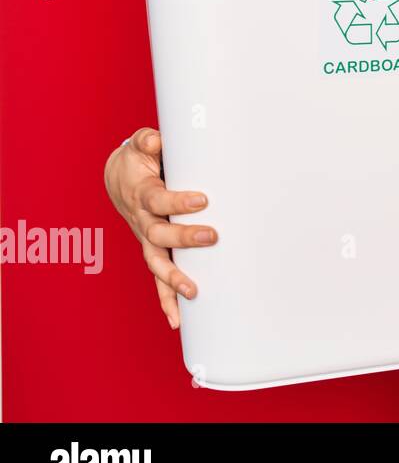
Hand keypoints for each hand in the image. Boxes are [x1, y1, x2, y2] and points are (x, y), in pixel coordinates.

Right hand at [104, 128, 217, 328]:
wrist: (121, 178)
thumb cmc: (140, 161)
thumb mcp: (141, 145)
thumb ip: (148, 142)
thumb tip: (155, 142)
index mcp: (143, 195)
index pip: (159, 200)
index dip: (179, 201)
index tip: (203, 199)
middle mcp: (143, 221)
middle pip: (159, 234)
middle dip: (185, 238)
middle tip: (213, 236)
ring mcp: (147, 239)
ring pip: (157, 263)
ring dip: (174, 279)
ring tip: (194, 292)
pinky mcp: (153, 250)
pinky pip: (158, 279)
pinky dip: (166, 300)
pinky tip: (178, 319)